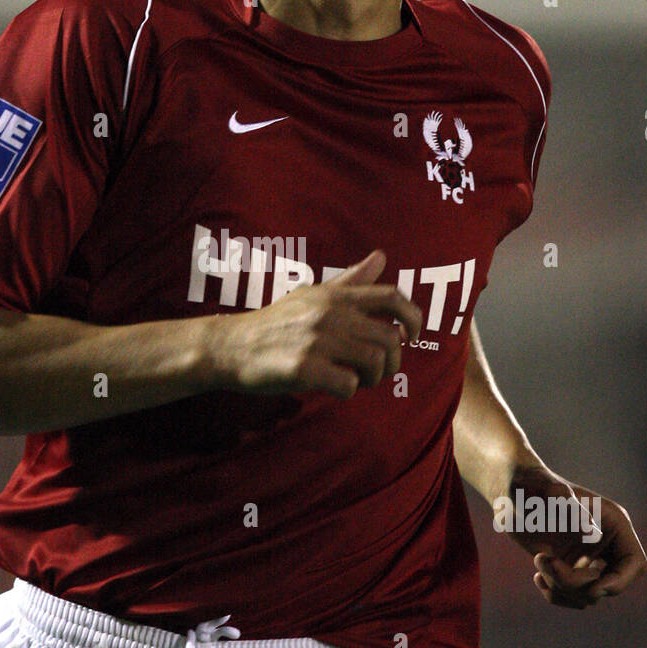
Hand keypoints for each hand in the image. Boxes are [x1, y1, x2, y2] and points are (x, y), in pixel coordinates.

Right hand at [205, 250, 422, 397]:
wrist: (232, 346)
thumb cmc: (277, 323)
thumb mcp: (313, 295)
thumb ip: (351, 281)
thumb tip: (381, 256)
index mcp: (335, 296)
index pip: (392, 297)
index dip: (414, 318)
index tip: (411, 337)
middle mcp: (330, 314)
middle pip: (390, 338)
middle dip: (393, 361)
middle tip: (377, 371)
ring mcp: (317, 340)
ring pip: (374, 362)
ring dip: (372, 378)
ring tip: (357, 380)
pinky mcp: (304, 368)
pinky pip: (348, 384)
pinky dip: (348, 391)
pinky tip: (333, 386)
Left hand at [503, 463, 646, 609]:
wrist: (510, 490)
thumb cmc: (530, 483)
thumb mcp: (547, 491)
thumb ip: (568, 507)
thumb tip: (591, 531)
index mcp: (613, 523)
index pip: (635, 563)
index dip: (619, 581)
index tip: (591, 586)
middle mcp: (607, 543)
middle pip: (610, 585)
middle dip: (577, 583)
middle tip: (544, 560)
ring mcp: (589, 559)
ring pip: (589, 595)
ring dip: (561, 587)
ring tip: (539, 559)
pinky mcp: (570, 569)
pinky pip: (572, 597)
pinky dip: (555, 594)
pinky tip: (537, 577)